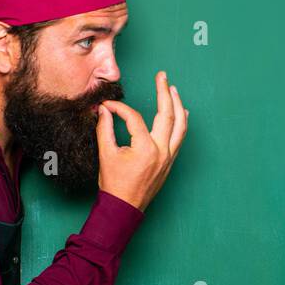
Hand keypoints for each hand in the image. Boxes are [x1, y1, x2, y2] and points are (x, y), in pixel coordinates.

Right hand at [95, 71, 187, 210]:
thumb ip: (104, 129)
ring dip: (178, 105)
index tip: (107, 105)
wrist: (123, 208)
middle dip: (164, 92)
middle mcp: (162, 151)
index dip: (119, 109)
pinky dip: (181, 123)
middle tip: (162, 75)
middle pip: (167, 114)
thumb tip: (103, 110)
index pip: (134, 118)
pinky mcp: (170, 162)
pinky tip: (181, 112)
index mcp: (145, 148)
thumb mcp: (105, 155)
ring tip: (173, 89)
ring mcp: (169, 157)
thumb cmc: (114, 184)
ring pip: (180, 126)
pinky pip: (180, 138)